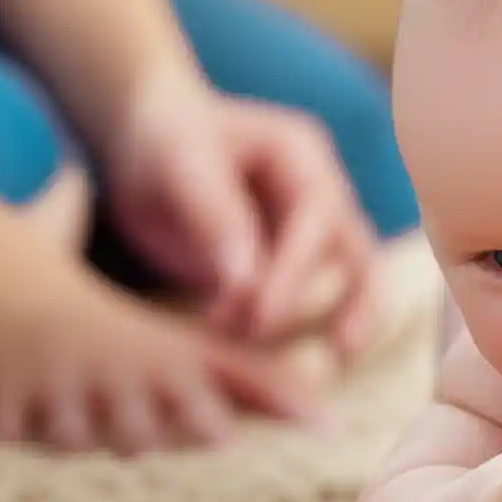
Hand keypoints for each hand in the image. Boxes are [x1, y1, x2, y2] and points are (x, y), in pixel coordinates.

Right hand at [0, 276, 314, 454]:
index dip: (208, 426)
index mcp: (166, 360)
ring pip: (77, 446)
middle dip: (137, 430)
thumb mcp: (195, 352)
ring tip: (74, 387)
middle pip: (143, 445)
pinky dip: (19, 427)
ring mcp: (53, 383)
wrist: (17, 294)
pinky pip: (18, 442)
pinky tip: (24, 391)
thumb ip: (263, 386)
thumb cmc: (130, 340)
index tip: (210, 422)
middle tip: (120, 390)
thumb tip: (330, 425)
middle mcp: (114, 369)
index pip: (207, 420)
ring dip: (76, 429)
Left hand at [105, 71, 377, 355]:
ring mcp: (313, 226)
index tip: (261, 313)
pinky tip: (280, 358)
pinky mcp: (294, 259)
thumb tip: (245, 283)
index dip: (297, 266)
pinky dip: (310, 327)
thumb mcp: (178, 165)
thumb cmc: (162, 142)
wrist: (145, 143)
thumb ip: (214, 217)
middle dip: (351, 298)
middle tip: (332, 351)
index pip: (318, 213)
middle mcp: (321, 188)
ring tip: (340, 359)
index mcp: (300, 151)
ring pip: (356, 274)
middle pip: (356, 245)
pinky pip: (318, 296)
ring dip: (349, 315)